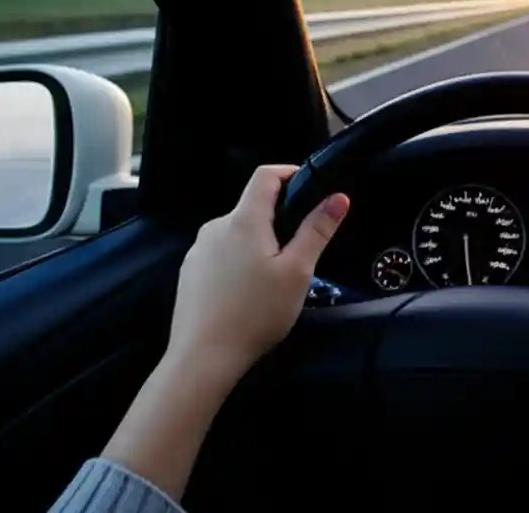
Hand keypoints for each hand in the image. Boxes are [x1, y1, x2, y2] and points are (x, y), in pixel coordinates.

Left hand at [102, 165, 349, 498]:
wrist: (203, 357)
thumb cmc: (256, 312)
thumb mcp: (297, 272)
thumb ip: (317, 231)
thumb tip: (338, 196)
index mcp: (243, 220)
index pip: (265, 176)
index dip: (289, 173)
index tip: (309, 187)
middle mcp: (215, 227)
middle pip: (252, 209)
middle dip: (278, 220)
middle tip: (301, 251)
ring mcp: (198, 251)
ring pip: (236, 235)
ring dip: (258, 245)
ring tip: (275, 280)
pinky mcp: (189, 273)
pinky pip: (220, 256)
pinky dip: (238, 263)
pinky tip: (247, 295)